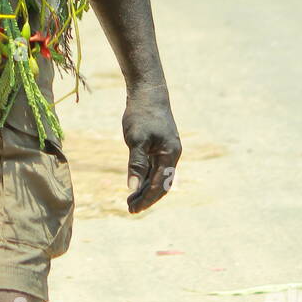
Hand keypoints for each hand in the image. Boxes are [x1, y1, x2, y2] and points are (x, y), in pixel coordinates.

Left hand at [122, 83, 180, 213]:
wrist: (147, 92)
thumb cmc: (142, 114)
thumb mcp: (136, 139)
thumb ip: (136, 164)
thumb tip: (132, 188)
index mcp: (170, 155)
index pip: (160, 185)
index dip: (147, 199)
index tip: (133, 208)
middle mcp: (171, 155)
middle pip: (161, 184)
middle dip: (146, 197)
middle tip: (130, 209)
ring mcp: (166, 150)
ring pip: (157, 176)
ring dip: (145, 189)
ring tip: (130, 200)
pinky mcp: (159, 145)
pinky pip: (154, 167)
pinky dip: (145, 177)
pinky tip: (136, 183)